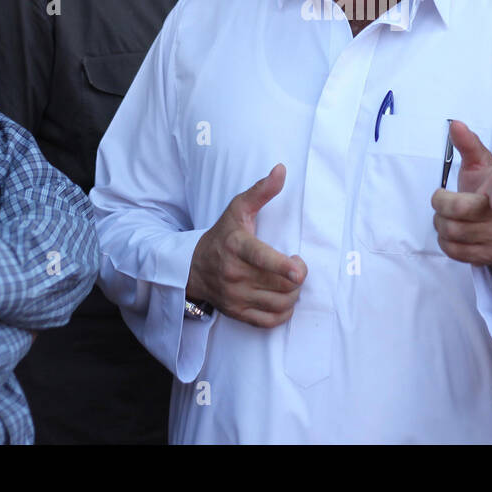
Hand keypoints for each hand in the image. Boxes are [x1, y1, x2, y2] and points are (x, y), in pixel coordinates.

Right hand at [187, 164, 306, 327]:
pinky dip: (284, 312)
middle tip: (295, 266)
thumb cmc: (222, 235)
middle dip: (297, 276)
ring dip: (293, 294)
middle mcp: (234, 274)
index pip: (261, 258)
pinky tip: (283, 298)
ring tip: (289, 281)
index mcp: (236, 246)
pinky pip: (270, 321)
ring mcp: (235, 296)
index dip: (282, 266)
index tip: (298, 270)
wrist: (192, 267)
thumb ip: (261, 191)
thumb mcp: (237, 209)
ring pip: (280, 303)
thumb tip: (281, 170)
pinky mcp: (237, 313)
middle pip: (281, 284)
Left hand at [431, 120, 491, 310]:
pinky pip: (453, 250)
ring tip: (447, 216)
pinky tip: (453, 232)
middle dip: (440, 203)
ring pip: (451, 231)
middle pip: (458, 211)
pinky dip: (445, 240)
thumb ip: (468, 144)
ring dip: (440, 222)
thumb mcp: (480, 164)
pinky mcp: (486, 257)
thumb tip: (455, 124)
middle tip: (441, 199)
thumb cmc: (485, 188)